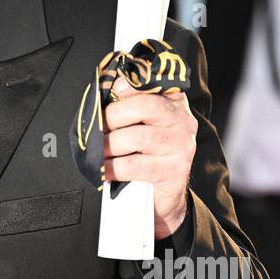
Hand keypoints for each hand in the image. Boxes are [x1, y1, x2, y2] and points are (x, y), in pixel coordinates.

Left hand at [102, 80, 196, 238]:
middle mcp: (182, 122)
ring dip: (109, 144)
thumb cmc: (149, 152)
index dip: (133, 84)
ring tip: (97, 150)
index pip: (155, 85)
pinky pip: (136, 166)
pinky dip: (113, 167)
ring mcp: (180, 147)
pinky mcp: (173, 172)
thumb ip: (129, 104)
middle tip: (98, 127)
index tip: (115, 89)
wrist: (165, 193)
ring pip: (137, 137)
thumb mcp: (144, 124)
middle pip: (145, 107)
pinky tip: (104, 170)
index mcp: (174, 104)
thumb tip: (107, 90)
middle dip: (114, 116)